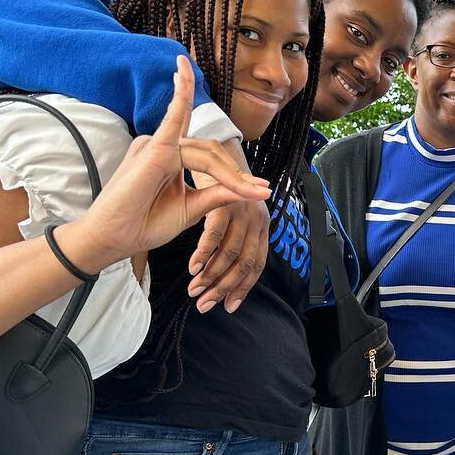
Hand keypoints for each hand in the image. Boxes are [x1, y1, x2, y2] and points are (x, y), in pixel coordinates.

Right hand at [58, 58, 270, 272]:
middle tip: (261, 191)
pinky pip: (173, 118)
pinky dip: (180, 94)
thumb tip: (250, 189)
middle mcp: (163, 147)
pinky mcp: (154, 148)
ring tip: (253, 190)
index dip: (236, 173)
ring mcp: (157, 145)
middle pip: (210, 151)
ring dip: (231, 172)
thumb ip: (218, 194)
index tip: (261, 190)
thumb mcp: (192, 209)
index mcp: (170, 158)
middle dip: (237, 173)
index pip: (210, 156)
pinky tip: (183, 71)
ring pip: (205, 153)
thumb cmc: (145, 224)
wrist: (115, 239)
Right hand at [187, 159, 270, 312]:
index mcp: (262, 227)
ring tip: (194, 291)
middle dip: (224, 289)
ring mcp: (242, 211)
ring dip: (211, 276)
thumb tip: (225, 271)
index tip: (228, 307)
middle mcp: (257, 220)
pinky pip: (214, 235)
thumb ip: (231, 239)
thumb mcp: (232, 214)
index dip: (243, 289)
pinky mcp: (225, 201)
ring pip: (230, 254)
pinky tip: (192, 268)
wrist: (219, 147)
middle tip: (204, 306)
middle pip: (244, 265)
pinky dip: (204, 254)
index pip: (256, 266)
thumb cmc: (223, 185)